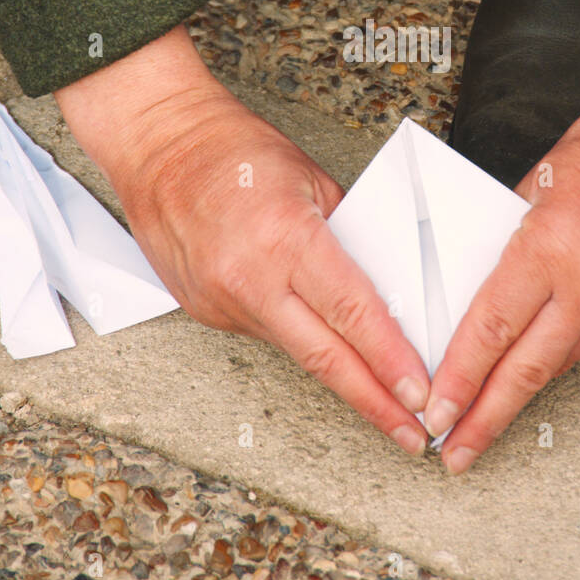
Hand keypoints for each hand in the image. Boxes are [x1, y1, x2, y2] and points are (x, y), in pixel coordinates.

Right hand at [56, 28, 429, 454]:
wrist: (159, 145)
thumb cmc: (236, 151)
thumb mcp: (314, 181)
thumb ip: (349, 237)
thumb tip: (387, 286)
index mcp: (285, 240)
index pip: (352, 314)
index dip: (390, 361)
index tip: (421, 392)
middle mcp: (249, 279)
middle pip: (325, 358)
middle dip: (375, 403)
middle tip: (412, 434)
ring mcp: (220, 302)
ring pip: (295, 350)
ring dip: (339, 375)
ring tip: (382, 397)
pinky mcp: (203, 310)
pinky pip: (264, 333)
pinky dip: (297, 339)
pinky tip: (318, 340)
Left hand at [427, 0, 579, 473]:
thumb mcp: (538, 180)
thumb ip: (508, 238)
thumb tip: (475, 285)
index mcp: (552, 247)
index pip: (491, 329)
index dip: (459, 377)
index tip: (435, 411)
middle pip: (527, 368)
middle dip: (485, 416)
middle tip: (452, 453)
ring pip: (561, 359)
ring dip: (522, 394)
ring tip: (485, 421)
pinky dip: (559, 355)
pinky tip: (535, 368)